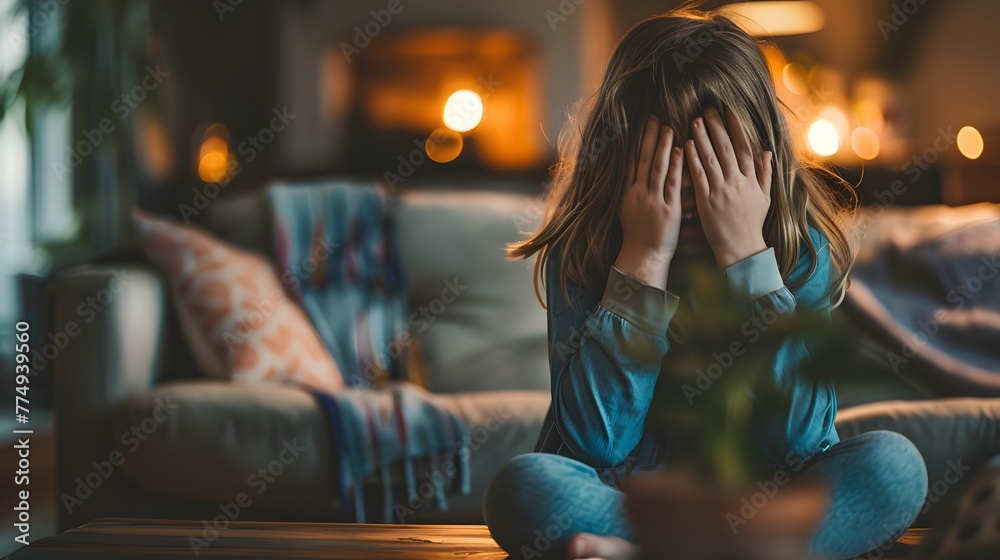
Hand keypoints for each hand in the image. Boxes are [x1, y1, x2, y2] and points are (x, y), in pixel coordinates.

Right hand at [616, 115, 683, 290]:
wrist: (644, 256)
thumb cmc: (639, 233)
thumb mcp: (628, 208)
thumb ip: (632, 188)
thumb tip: (633, 170)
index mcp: (628, 192)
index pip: (631, 161)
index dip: (636, 141)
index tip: (640, 124)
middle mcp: (638, 193)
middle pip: (642, 160)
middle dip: (648, 137)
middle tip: (654, 117)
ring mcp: (652, 201)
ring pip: (656, 168)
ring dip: (662, 147)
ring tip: (667, 127)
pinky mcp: (667, 210)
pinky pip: (671, 185)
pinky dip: (675, 167)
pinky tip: (680, 151)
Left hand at [684, 107, 772, 269]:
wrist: (741, 248)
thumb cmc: (751, 223)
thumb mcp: (764, 197)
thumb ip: (764, 174)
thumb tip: (766, 151)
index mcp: (751, 180)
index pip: (744, 148)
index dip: (736, 128)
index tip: (728, 112)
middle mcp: (737, 183)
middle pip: (726, 149)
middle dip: (717, 127)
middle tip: (707, 110)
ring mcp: (721, 192)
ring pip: (711, 159)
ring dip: (702, 138)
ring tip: (694, 121)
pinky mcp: (706, 202)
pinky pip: (699, 177)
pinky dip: (693, 160)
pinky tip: (687, 145)